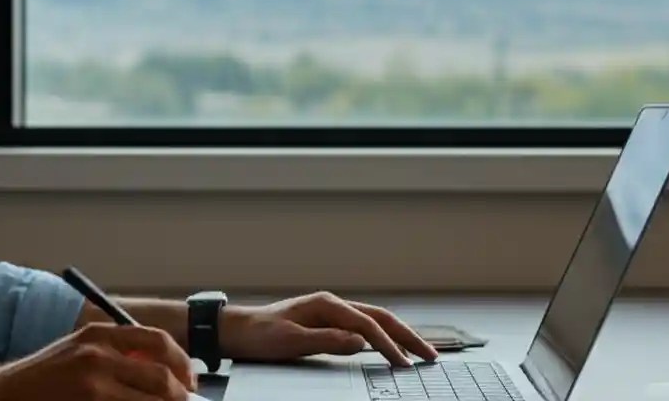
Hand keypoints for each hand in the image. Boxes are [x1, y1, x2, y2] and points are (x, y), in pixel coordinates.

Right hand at [0, 323, 197, 400]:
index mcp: (101, 334)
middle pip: (161, 378)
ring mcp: (93, 384)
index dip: (182, 364)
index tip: (189, 382)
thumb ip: (117, 355)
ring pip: (150, 400)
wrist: (2, 394)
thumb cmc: (43, 376)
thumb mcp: (81, 350)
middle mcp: (99, 354)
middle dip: (180, 396)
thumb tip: (162, 374)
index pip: (158, 343)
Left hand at [220, 292, 438, 367]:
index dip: (388, 344)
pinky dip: (381, 338)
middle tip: (430, 354)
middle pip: (379, 317)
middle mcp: (332, 304)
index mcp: (326, 304)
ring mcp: (330, 312)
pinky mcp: (327, 323)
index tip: (404, 363)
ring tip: (418, 352)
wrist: (238, 330)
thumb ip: (327, 340)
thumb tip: (361, 342)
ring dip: (398, 335)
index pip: (367, 324)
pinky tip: (389, 348)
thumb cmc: (260, 335)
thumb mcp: (291, 340)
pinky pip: (362, 328)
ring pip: (374, 321)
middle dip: (407, 335)